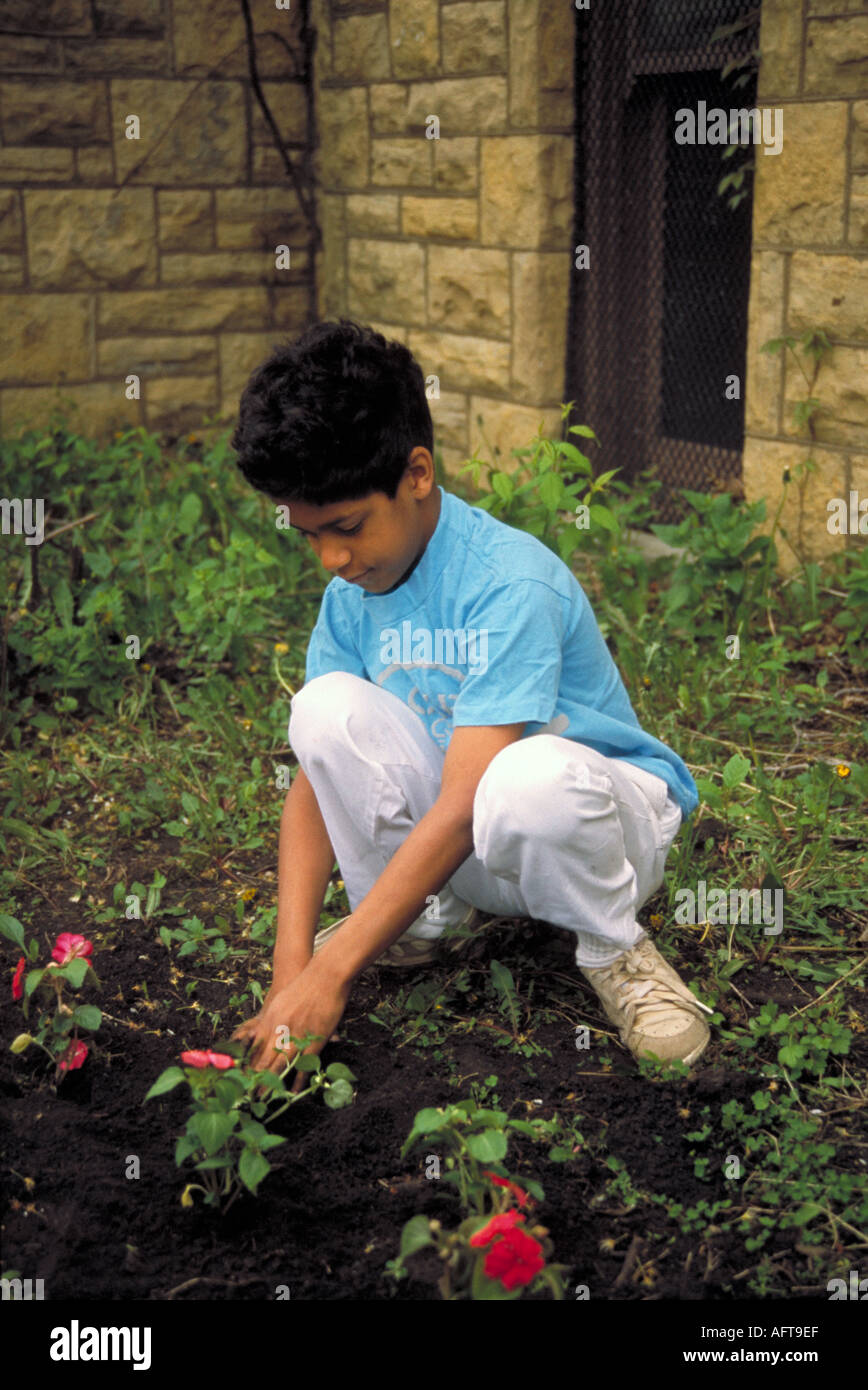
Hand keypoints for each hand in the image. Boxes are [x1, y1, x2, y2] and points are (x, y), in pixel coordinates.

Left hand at [232, 957, 350, 1092]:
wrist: (324, 975)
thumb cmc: (303, 986)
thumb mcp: (280, 1001)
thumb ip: (270, 1019)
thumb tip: (261, 1033)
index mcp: (269, 1020)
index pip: (252, 1048)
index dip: (245, 1065)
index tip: (238, 1080)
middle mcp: (279, 1029)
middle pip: (262, 1060)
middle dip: (253, 1080)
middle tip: (245, 1097)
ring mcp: (296, 1036)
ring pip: (279, 1066)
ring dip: (270, 1084)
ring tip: (262, 1100)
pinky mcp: (314, 1040)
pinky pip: (303, 1065)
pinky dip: (297, 1080)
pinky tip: (292, 1091)